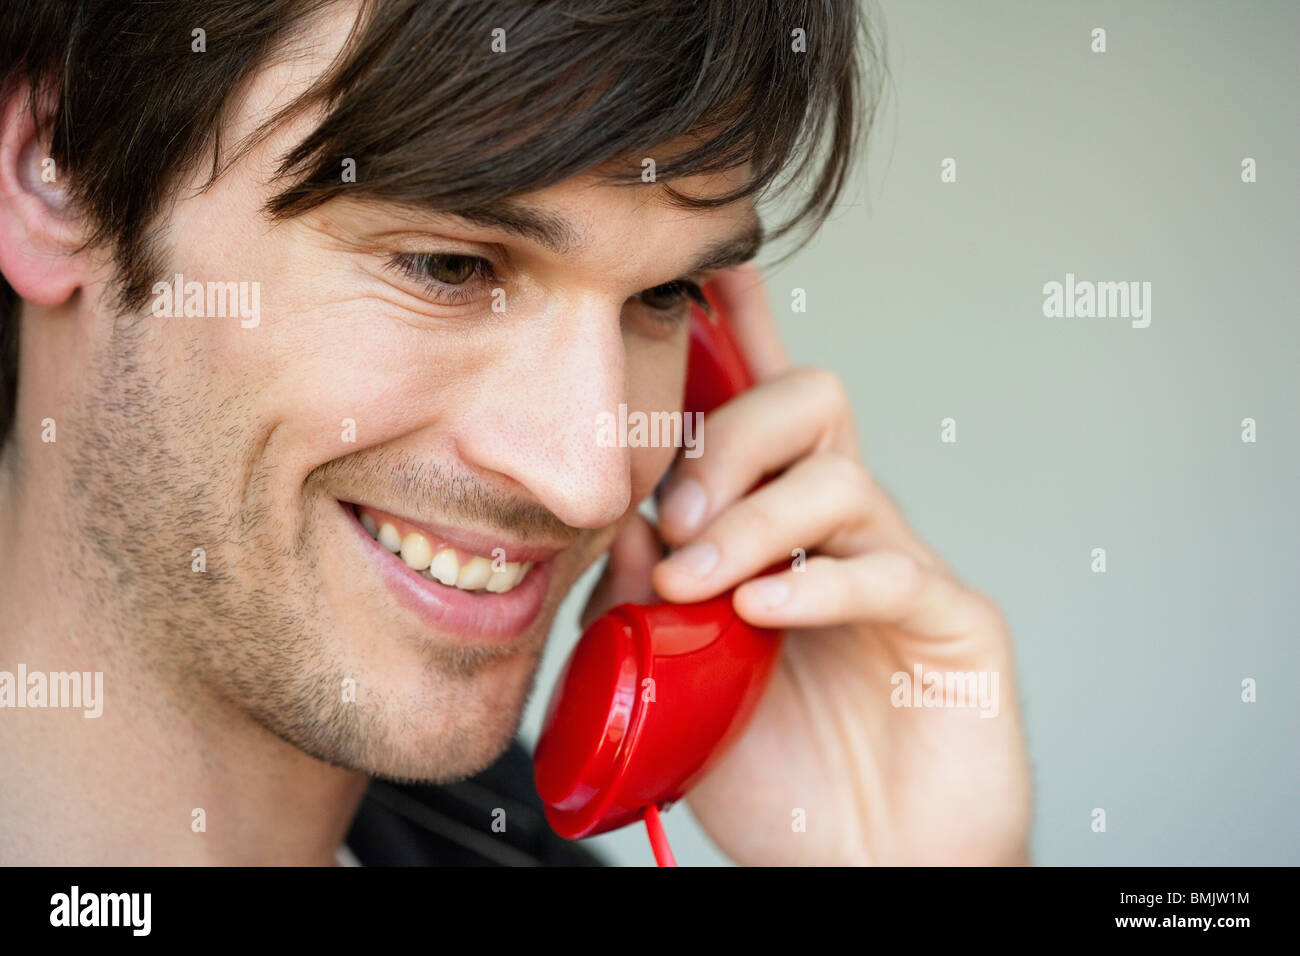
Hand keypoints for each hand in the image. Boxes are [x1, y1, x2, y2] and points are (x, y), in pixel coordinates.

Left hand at [581, 263, 1031, 864]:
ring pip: (842, 477)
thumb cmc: (775, 776)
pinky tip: (764, 612)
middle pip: (812, 403)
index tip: (708, 269)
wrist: (858, 866)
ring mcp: (900, 569)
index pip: (758, 408)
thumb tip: (626, 527)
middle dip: (733, 433)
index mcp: (774, 532)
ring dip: (754, 519)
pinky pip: (889, 569)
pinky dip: (814, 583)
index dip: (741, 330)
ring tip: (703, 580)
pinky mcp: (953, 623)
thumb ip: (648, 601)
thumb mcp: (679, 680)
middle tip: (677, 508)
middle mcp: (839, 532)